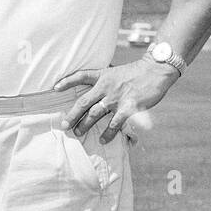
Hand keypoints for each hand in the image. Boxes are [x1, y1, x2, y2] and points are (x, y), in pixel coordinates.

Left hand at [54, 59, 175, 142]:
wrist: (156, 71)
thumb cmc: (137, 72)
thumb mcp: (116, 71)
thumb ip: (105, 79)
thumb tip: (97, 88)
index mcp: (103, 76)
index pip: (81, 76)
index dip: (67, 81)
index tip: (55, 87)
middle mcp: (106, 87)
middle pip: (83, 102)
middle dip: (72, 114)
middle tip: (64, 125)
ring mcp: (116, 98)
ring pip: (95, 114)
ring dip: (85, 125)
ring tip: (78, 133)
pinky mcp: (128, 108)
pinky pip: (114, 123)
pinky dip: (108, 133)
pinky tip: (102, 139)